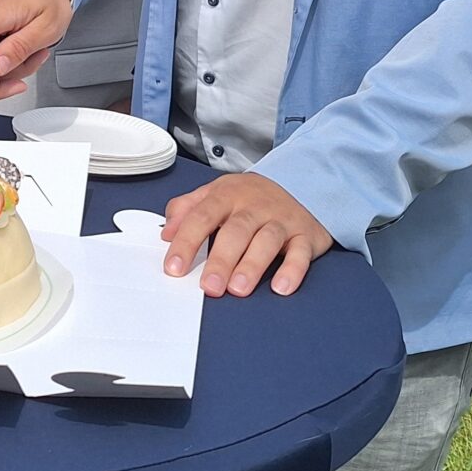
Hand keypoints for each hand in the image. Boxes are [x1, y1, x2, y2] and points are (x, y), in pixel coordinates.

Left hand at [160, 173, 333, 297]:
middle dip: (221, 260)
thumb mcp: (216, 192)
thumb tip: (166, 233)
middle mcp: (255, 207)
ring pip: (267, 241)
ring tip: (238, 288)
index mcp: (227, 196)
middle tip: (209, 286)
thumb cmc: (251, 196)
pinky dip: (293, 270)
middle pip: (236, 231)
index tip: (174, 267)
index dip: (186, 242)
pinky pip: (301, 253)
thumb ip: (186, 209)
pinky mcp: (305, 236)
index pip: (202, 217)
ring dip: (252, 265)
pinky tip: (281, 287)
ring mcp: (281, 220)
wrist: (302, 182)